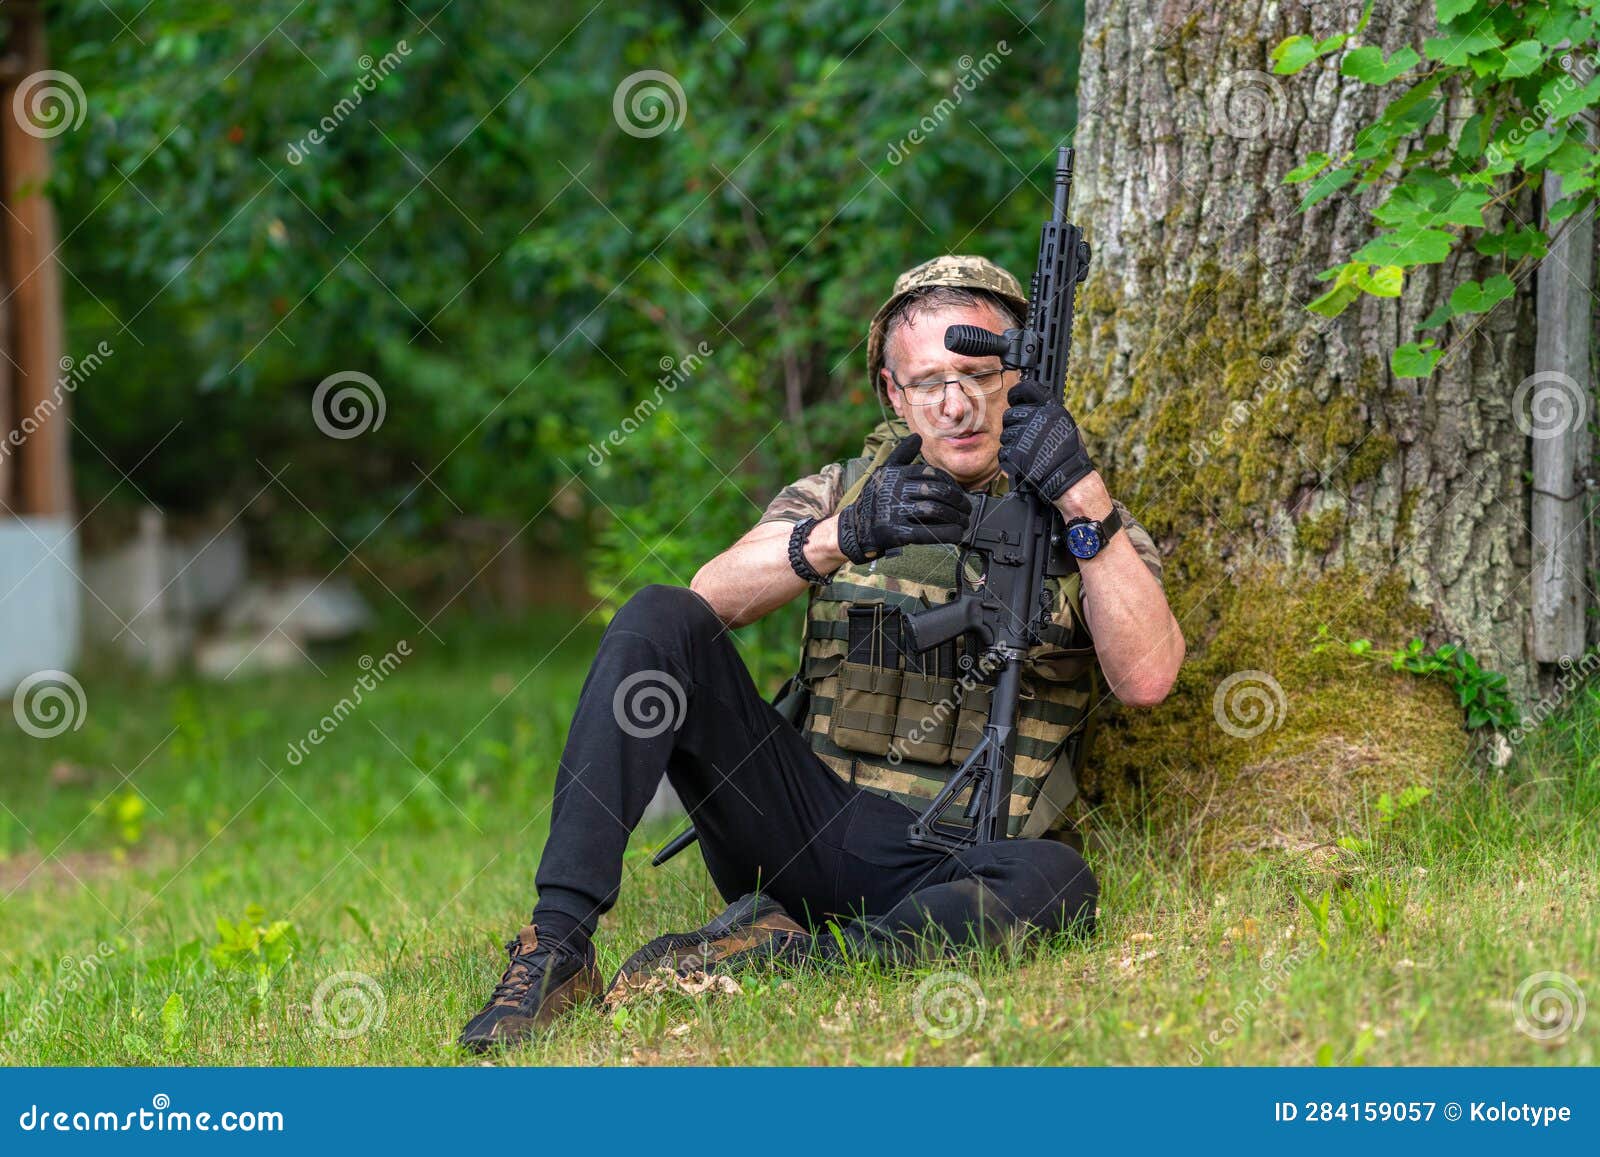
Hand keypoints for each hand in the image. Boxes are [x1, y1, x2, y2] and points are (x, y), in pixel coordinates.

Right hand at [835, 434, 972, 563]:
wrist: (855, 526)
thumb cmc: (875, 498)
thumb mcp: (884, 472)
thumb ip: (902, 455)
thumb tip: (917, 436)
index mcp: (896, 474)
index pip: (932, 474)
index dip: (950, 483)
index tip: (959, 492)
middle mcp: (895, 491)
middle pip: (937, 492)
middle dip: (958, 500)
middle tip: (967, 508)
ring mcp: (895, 512)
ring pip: (934, 510)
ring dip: (955, 517)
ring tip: (964, 521)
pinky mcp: (895, 533)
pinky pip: (927, 533)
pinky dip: (946, 533)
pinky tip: (956, 534)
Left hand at [998, 378, 1094, 500]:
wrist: (1068, 478)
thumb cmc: (1068, 453)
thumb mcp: (1063, 423)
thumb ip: (1045, 411)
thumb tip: (1027, 401)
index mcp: (1050, 408)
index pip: (1025, 389)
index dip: (1017, 394)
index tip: (1016, 399)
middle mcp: (1036, 418)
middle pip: (1010, 414)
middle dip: (1014, 425)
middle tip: (1026, 437)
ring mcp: (1024, 435)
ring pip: (1005, 434)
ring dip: (1013, 443)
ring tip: (1029, 452)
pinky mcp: (1015, 453)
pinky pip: (1004, 451)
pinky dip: (1010, 459)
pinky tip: (1024, 462)